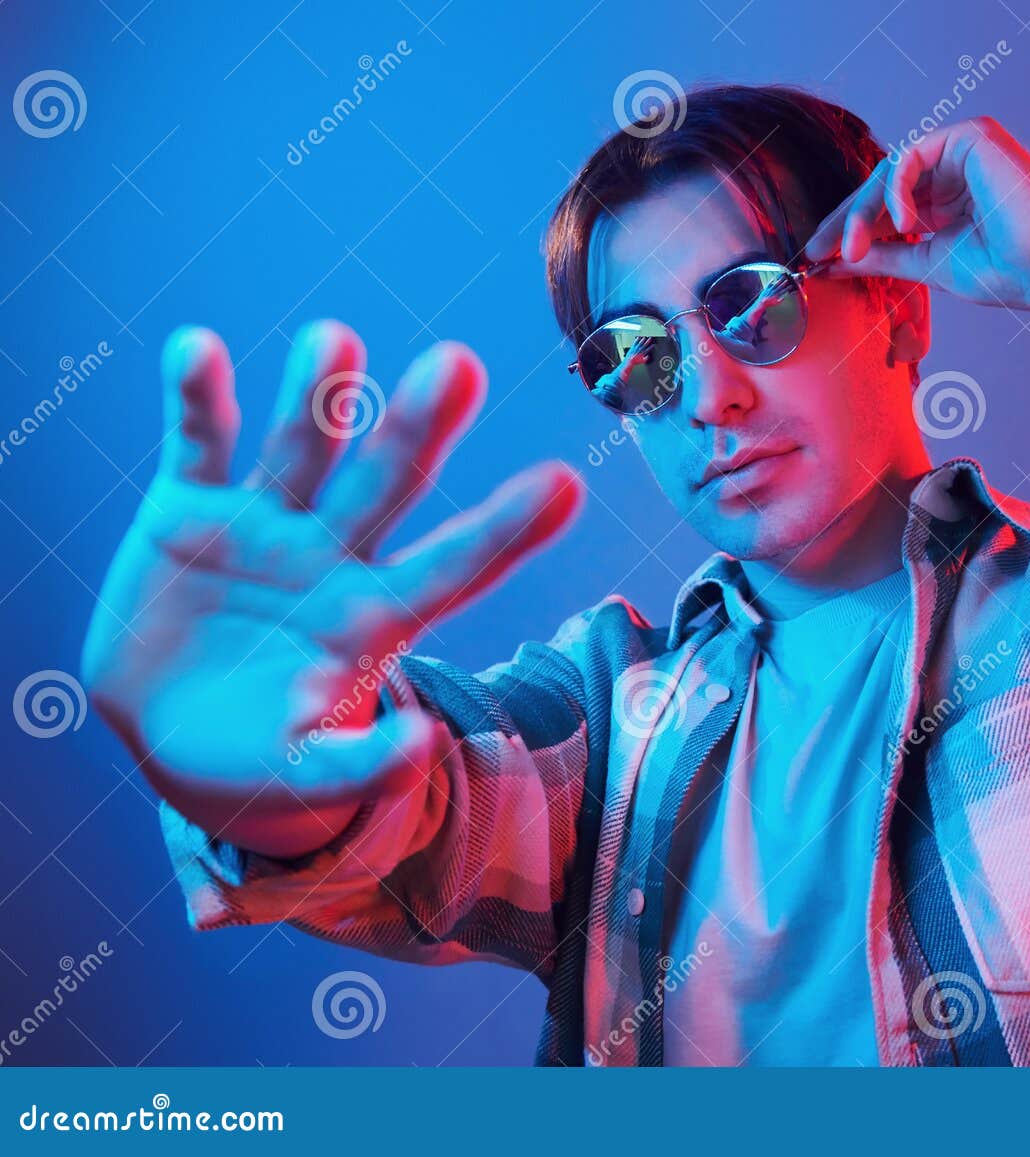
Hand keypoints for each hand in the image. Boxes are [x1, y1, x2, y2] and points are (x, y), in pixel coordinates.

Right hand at [80, 322, 582, 855]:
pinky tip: (195, 345)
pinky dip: (193, 397)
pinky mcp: (187, 510)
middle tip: (458, 366)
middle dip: (419, 428)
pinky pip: (196, 444)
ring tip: (334, 339)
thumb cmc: (260, 758)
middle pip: (388, 483)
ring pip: (300, 447)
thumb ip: (363, 769)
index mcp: (377, 616)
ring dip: (315, 395)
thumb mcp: (309, 776)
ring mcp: (263, 525)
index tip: (565, 484)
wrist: (169, 733)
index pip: (457, 566)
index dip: (506, 529)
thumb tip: (421, 751)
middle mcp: (334, 554)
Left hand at [804, 117, 1029, 310]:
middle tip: (816, 250)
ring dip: (862, 213)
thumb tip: (839, 259)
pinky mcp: (967, 135)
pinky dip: (897, 190)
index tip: (818, 259)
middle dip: (845, 221)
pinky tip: (905, 223)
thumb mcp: (929, 264)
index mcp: (946, 203)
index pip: (885, 210)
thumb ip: (885, 256)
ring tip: (851, 249)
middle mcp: (952, 173)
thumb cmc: (1008, 269)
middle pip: (880, 188)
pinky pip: (910, 157)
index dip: (850, 232)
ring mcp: (959, 152)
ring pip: (888, 173)